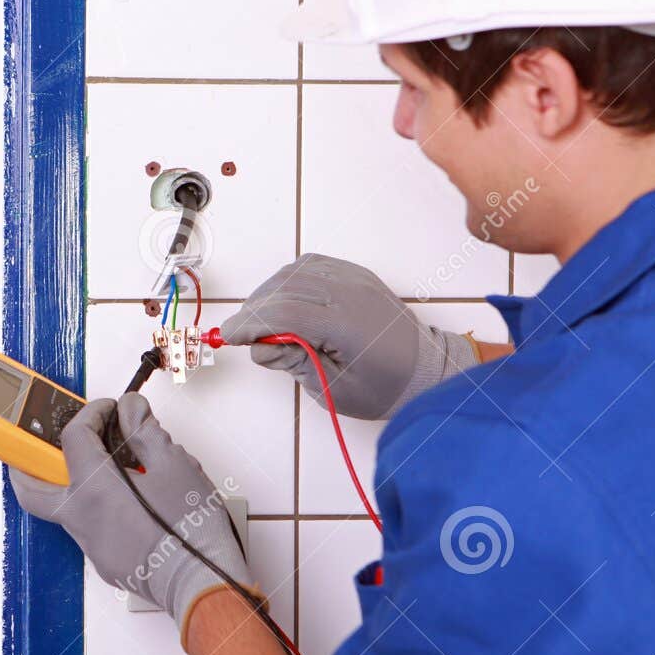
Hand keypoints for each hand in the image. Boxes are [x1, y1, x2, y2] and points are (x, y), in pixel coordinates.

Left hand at [9, 393, 251, 640]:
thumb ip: (145, 431)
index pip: (74, 437)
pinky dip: (93, 510)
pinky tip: (122, 501)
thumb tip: (130, 412)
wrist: (202, 581)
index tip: (109, 411)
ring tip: (93, 469)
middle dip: (27, 462)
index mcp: (93, 489)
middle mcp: (81, 519)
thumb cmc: (191, 529)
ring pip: (61, 511)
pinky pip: (87, 530)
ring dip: (66, 486)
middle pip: (32, 488)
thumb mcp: (174, 465)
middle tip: (39, 445)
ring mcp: (91, 545)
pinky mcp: (105, 562)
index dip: (91, 414)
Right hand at [219, 253, 479, 419]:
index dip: (250, 324)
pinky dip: (289, 280)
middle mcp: (351, 294)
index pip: (284, 314)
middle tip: (238, 332)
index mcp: (347, 325)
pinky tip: (282, 300)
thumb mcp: (334, 389)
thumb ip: (294, 362)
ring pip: (295, 272)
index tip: (228, 337)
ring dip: (269, 292)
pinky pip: (313, 265)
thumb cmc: (384, 387)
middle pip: (285, 288)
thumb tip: (261, 345)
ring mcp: (356, 279)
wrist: (426, 371)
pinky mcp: (357, 275)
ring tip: (259, 319)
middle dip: (254, 309)